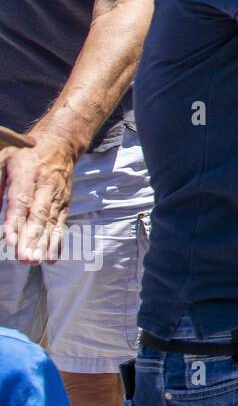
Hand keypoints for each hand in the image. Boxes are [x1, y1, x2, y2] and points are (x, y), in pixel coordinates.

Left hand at [0, 132, 77, 262]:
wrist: (59, 144)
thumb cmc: (25, 154)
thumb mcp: (3, 160)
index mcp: (27, 174)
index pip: (21, 201)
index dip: (15, 222)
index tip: (8, 240)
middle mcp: (45, 187)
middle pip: (38, 216)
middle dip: (31, 238)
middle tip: (24, 258)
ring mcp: (57, 196)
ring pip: (50, 223)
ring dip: (43, 244)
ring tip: (35, 261)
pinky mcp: (64, 204)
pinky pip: (60, 224)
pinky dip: (57, 242)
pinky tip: (51, 257)